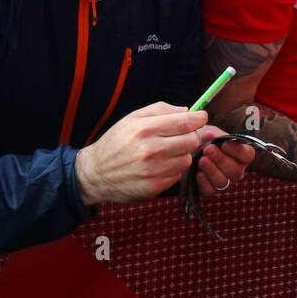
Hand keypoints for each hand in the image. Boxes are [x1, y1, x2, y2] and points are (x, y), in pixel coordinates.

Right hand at [76, 102, 211, 205]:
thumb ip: (161, 110)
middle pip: (191, 141)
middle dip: (190, 136)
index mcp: (144, 129)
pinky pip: (177, 175)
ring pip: (187, 159)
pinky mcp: (154, 187)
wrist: (95, 173)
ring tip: (166, 153)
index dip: (199, 118)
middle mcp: (150, 150)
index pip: (185, 122)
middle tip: (180, 136)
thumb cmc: (116, 142)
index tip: (201, 117)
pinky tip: (159, 166)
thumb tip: (188, 111)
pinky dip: (173, 170)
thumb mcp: (132, 118)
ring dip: (181, 155)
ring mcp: (153, 171)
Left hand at [194, 134, 255, 196]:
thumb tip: (211, 136)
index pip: (247, 155)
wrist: (187, 151)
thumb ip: (214, 134)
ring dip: (212, 171)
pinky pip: (210, 191)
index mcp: (241, 155)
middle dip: (221, 160)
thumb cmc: (203, 140)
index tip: (224, 144)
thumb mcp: (210, 133)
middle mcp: (235, 170)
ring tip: (202, 160)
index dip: (237, 151)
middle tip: (208, 149)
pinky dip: (204, 182)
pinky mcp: (210, 190)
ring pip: (223, 182)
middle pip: (236, 171)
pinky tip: (198, 173)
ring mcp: (224, 182)